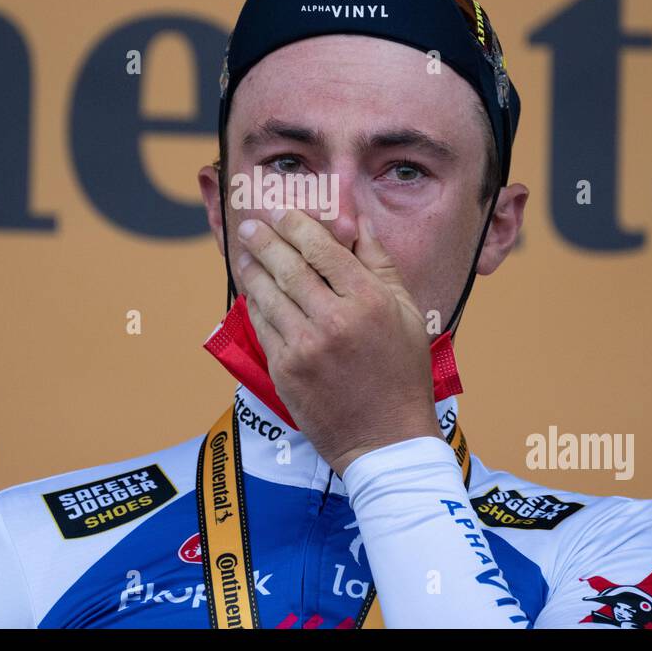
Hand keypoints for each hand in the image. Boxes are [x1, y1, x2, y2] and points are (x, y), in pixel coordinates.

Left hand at [234, 207, 441, 477]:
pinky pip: (263, 325)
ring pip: (269, 294)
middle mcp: (335, 319)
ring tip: (244, 251)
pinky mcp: (285, 370)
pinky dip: (254, 303)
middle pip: (288, 266)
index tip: (281, 212)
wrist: (386, 438)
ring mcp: (306, 346)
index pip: (322, 249)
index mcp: (369, 300)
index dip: (296, 225)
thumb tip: (360, 224)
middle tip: (250, 225)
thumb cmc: (402, 373)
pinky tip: (252, 289)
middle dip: (265, 240)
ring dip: (253, 268)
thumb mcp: (407, 313)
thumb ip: (380, 264)